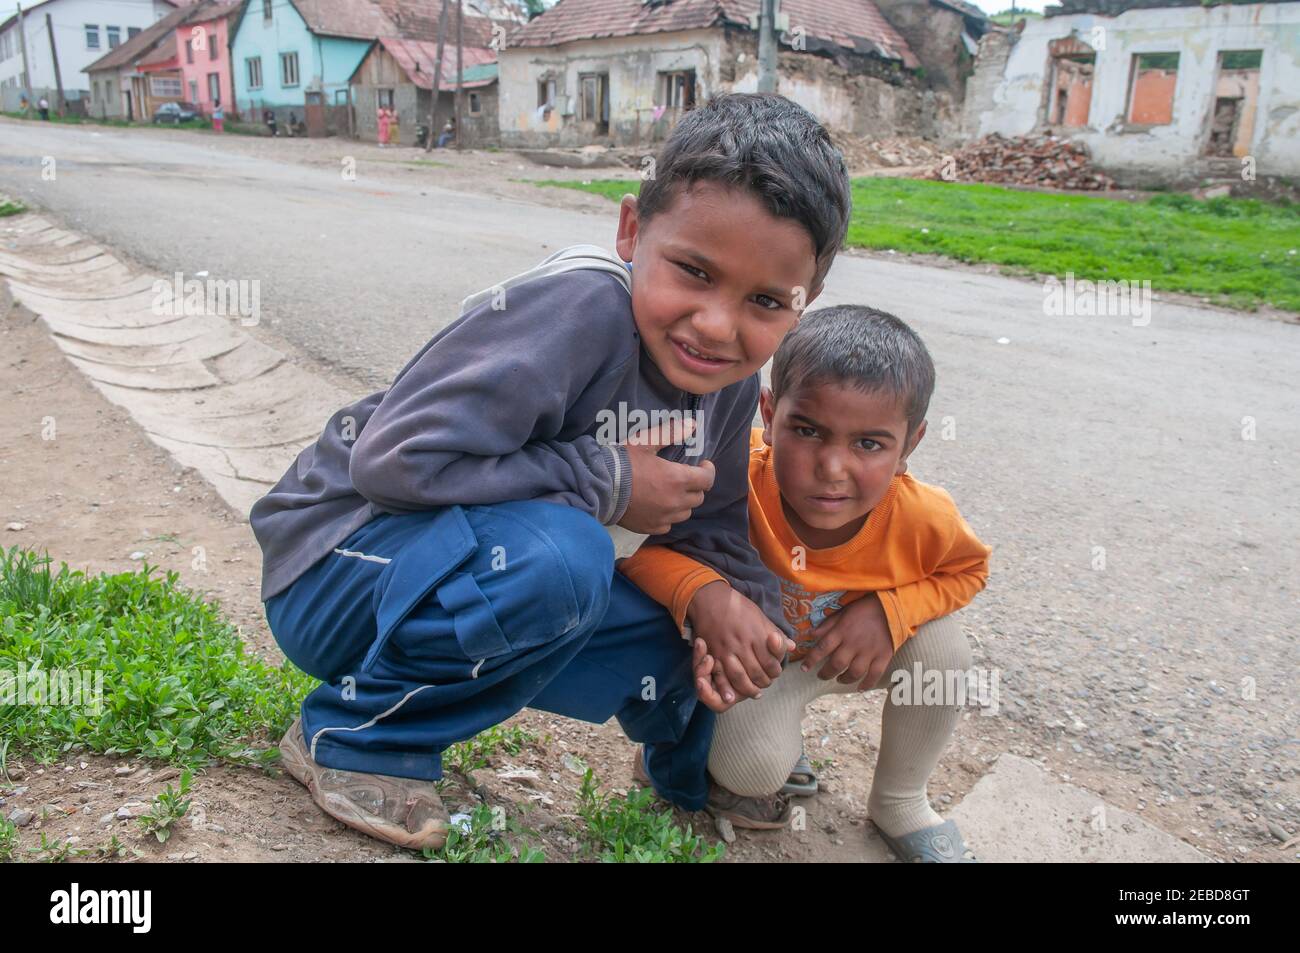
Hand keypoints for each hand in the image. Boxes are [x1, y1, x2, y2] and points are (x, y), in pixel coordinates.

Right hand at [618, 418, 715, 534]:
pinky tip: (658, 507)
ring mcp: (664, 517)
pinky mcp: (652, 527)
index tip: (703, 465)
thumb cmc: (623, 462)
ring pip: (685, 512)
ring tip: (671, 493)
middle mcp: (675, 501)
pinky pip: (669, 524)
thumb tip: (692, 425)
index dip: (708, 471)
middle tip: (684, 478)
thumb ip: (671, 433)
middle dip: (695, 486)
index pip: (707, 479)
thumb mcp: (646, 442)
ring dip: (683, 502)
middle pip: (698, 497)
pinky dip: (668, 516)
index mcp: (678, 479)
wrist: (599, 487)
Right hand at [687, 580, 793, 706]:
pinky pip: (720, 676)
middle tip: (766, 683)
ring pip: (740, 678)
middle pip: (757, 673)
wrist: (710, 599)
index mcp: (756, 634)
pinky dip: (727, 688)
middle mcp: (742, 644)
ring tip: (754, 692)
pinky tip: (733, 695)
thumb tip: (792, 647)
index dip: (775, 671)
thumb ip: (776, 634)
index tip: (775, 672)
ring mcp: (726, 650)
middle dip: (764, 682)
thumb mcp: (760, 616)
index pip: (771, 662)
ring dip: (749, 689)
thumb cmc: (738, 606)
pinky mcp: (712, 654)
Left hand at [799, 592, 893, 689]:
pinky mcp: (883, 656)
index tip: (805, 668)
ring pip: (854, 672)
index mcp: (842, 631)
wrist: (891, 607)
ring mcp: (869, 651)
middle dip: (826, 673)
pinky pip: (874, 674)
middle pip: (836, 664)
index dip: (811, 660)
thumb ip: (828, 625)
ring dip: (844, 679)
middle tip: (821, 676)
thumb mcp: (843, 612)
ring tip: (839, 679)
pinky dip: (867, 684)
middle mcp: (854, 643)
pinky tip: (860, 688)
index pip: (822, 648)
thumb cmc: (864, 609)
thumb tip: (811, 634)